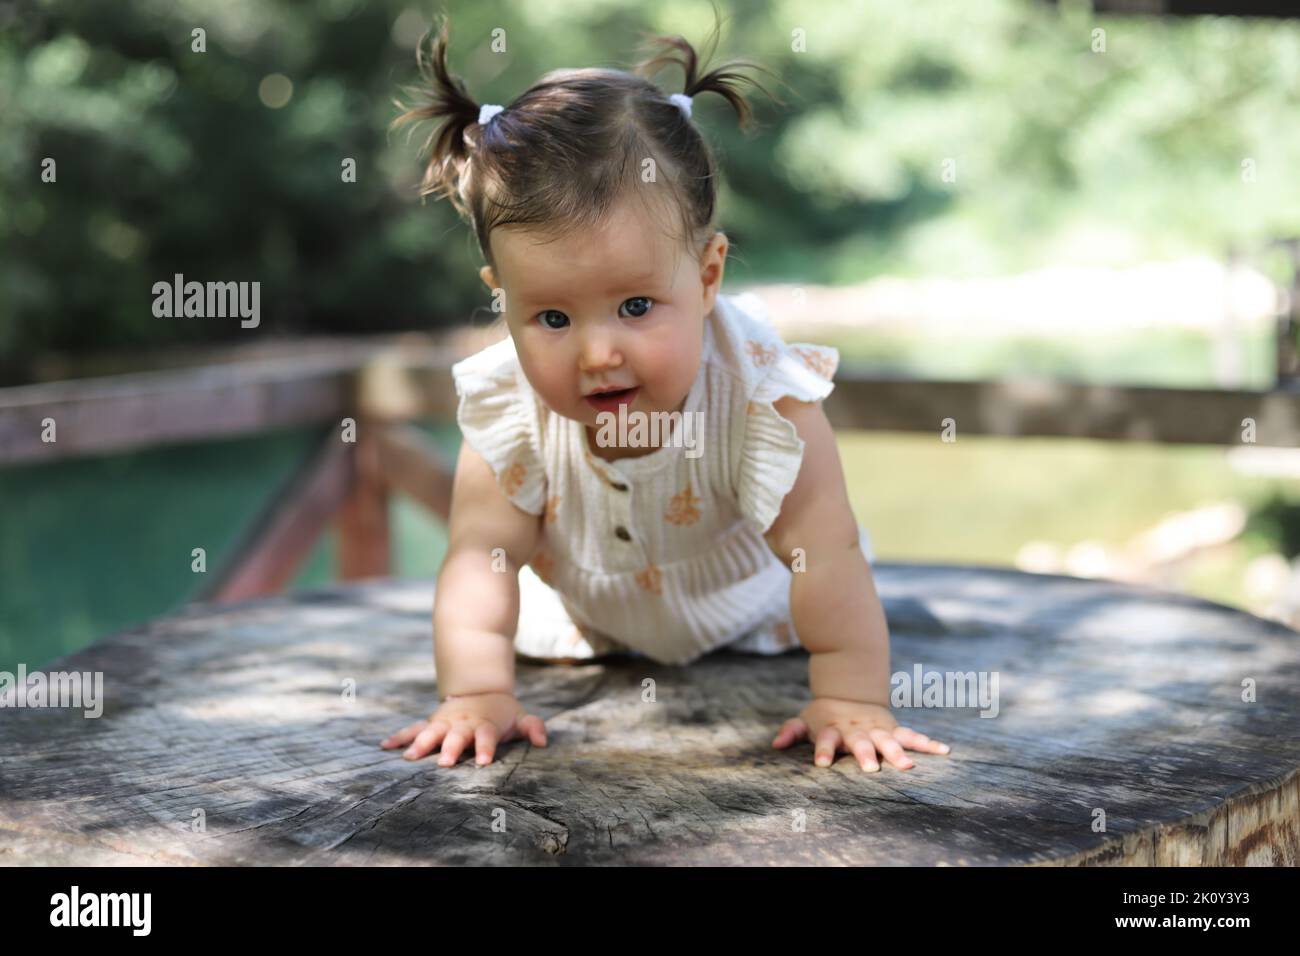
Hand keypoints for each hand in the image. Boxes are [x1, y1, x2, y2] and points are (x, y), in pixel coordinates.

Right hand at [380, 691, 546, 766]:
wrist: (480, 689)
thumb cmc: (501, 713)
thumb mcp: (520, 717)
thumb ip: (532, 727)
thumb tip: (542, 741)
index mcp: (484, 724)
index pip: (486, 737)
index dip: (485, 749)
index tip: (483, 763)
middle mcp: (462, 724)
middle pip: (455, 736)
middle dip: (449, 748)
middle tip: (443, 763)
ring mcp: (444, 722)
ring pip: (430, 732)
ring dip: (420, 743)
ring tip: (409, 757)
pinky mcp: (431, 722)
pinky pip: (413, 728)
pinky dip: (399, 736)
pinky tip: (384, 746)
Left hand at [772, 697, 949, 770]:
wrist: (849, 691)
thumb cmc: (824, 715)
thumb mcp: (806, 719)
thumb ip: (792, 730)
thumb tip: (776, 744)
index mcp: (833, 729)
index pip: (825, 740)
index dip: (822, 751)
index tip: (820, 764)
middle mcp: (857, 730)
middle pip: (861, 742)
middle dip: (866, 754)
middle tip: (871, 768)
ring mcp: (876, 728)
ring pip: (889, 739)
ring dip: (898, 751)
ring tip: (909, 765)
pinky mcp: (893, 728)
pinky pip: (911, 735)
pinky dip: (927, 743)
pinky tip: (944, 750)